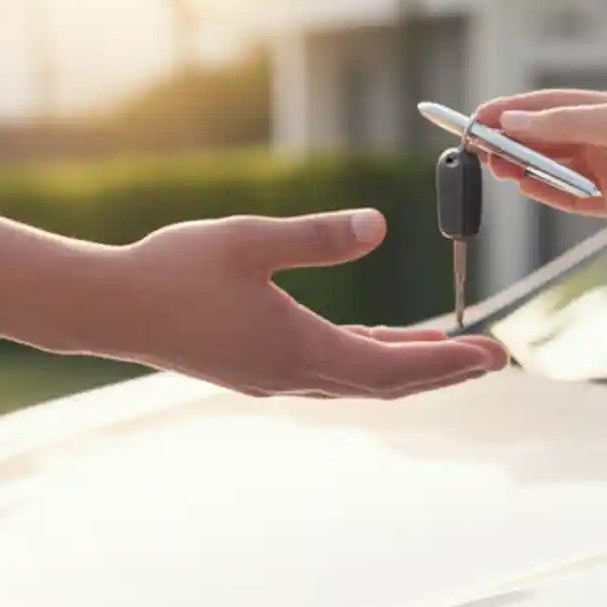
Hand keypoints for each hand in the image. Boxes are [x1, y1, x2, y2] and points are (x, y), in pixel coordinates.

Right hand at [95, 209, 508, 398]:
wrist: (109, 307)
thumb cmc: (174, 270)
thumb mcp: (251, 240)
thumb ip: (318, 236)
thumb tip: (380, 225)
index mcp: (301, 349)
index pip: (396, 366)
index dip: (451, 362)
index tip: (498, 354)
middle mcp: (294, 374)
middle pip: (387, 381)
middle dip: (444, 370)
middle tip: (494, 358)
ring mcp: (273, 376)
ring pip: (359, 378)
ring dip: (406, 365)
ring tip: (449, 351)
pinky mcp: (256, 367)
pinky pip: (330, 369)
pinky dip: (366, 356)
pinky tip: (375, 338)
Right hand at [475, 90, 606, 236]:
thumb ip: (565, 123)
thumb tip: (516, 120)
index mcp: (604, 110)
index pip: (545, 106)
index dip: (509, 110)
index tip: (476, 117)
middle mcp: (602, 138)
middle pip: (543, 138)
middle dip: (509, 141)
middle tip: (478, 148)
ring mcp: (606, 170)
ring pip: (551, 168)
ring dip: (522, 167)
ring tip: (495, 168)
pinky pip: (569, 198)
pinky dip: (546, 193)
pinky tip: (524, 186)